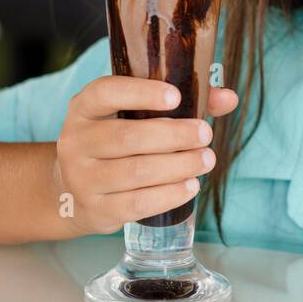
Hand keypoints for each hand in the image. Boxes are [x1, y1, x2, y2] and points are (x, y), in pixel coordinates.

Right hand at [54, 77, 238, 235]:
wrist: (75, 189)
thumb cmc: (117, 140)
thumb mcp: (134, 115)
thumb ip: (182, 103)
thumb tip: (228, 98)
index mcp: (84, 108)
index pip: (106, 92)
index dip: (141, 93)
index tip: (176, 96)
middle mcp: (75, 141)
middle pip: (126, 137)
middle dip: (173, 136)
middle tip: (206, 134)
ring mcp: (81, 178)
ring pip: (134, 172)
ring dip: (177, 166)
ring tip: (206, 160)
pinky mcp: (95, 209)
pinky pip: (135, 204)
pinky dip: (168, 195)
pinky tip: (190, 186)